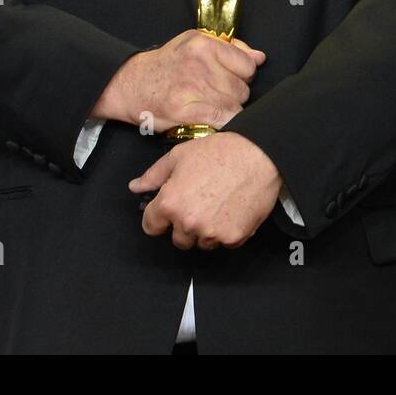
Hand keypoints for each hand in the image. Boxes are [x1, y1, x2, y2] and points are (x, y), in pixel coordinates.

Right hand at [90, 29, 264, 132]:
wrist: (129, 84)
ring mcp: (193, 87)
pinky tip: (214, 120)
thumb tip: (259, 58)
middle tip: (217, 95)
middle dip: (235, 95)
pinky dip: (224, 123)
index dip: (243, 76)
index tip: (231, 79)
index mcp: (204, 44)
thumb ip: (231, 49)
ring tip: (211, 107)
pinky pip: (223, 119)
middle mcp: (200, 63)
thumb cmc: (167, 65)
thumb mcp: (195, 43)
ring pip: (236, 106)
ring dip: (229, 111)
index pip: (248, 65)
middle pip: (243, 88)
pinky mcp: (186, 111)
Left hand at [128, 131, 282, 249]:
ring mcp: (212, 233)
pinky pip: (224, 243)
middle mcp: (188, 223)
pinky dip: (227, 231)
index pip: (151, 226)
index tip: (169, 210)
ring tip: (218, 204)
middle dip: (184, 225)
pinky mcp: (234, 237)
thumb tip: (136, 187)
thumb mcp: (180, 155)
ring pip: (201, 243)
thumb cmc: (220, 151)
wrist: (259, 154)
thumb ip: (154, 175)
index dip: (159, 217)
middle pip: (178, 240)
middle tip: (200, 202)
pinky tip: (232, 209)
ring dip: (206, 230)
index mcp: (170, 203)